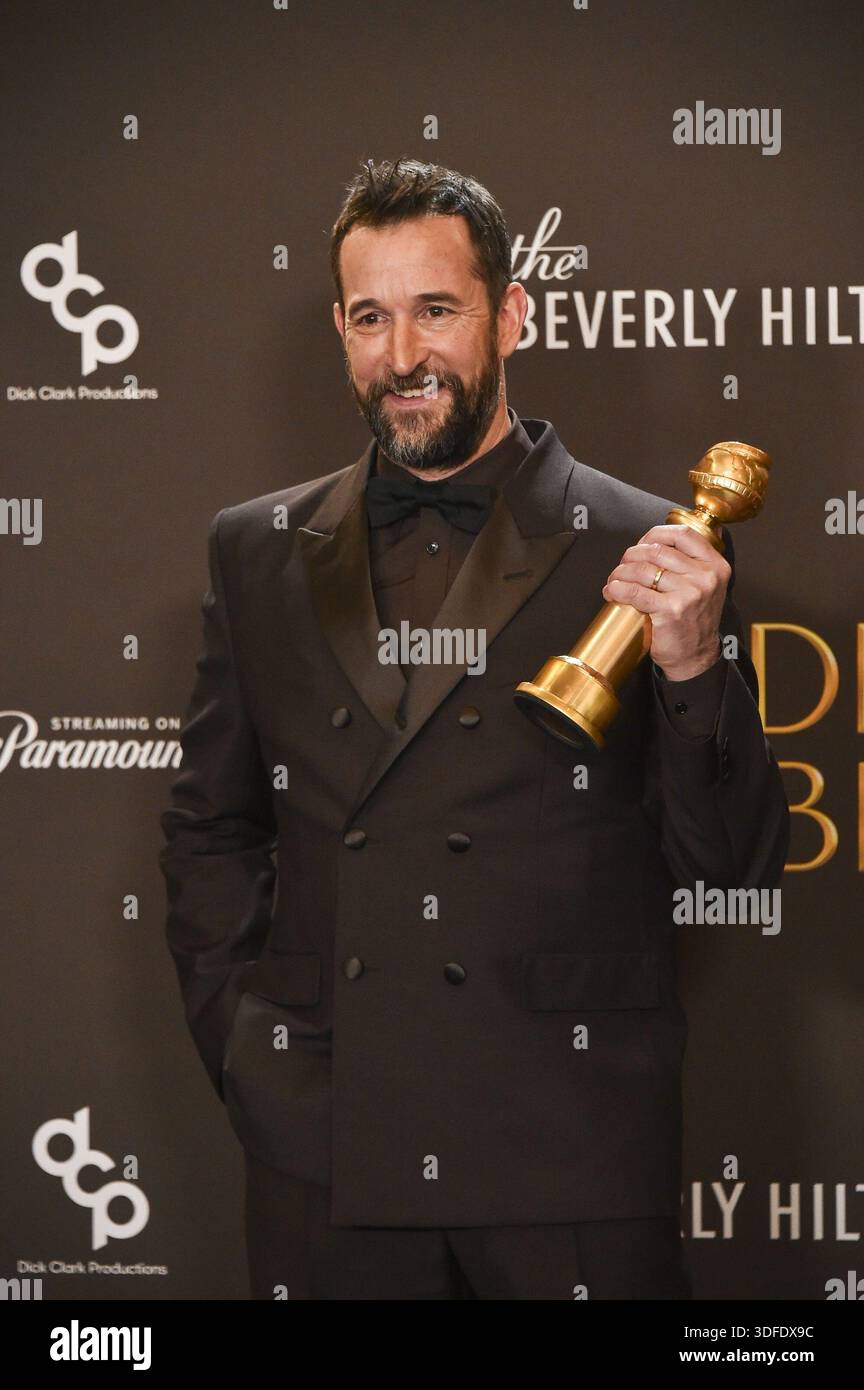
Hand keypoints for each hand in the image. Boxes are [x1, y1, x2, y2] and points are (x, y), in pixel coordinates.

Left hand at [601, 524, 730, 680]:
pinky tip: (612, 592)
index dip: (655, 534)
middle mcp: (705, 576)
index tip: (641, 544)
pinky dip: (617, 589)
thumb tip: (651, 543)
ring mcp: (689, 593)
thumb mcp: (703, 586)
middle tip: (622, 567)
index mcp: (715, 565)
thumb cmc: (693, 621)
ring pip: (642, 570)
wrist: (695, 657)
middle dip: (631, 556)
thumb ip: (687, 564)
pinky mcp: (671, 610)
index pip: (682, 535)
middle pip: (656, 551)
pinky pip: (635, 591)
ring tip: (614, 581)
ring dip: (620, 573)